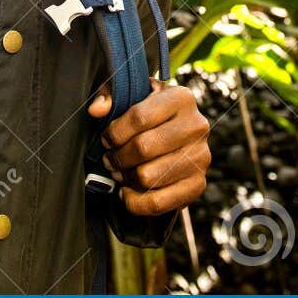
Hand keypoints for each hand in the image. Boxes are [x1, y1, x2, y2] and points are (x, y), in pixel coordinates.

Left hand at [89, 82, 209, 215]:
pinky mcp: (198, 184)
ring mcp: (200, 157)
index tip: (106, 139)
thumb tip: (96, 110)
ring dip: (126, 177)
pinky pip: (158, 203)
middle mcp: (196, 126)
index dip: (114, 133)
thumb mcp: (131, 94)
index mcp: (181, 98)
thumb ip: (109, 94)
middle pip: (143, 148)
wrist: (177, 135)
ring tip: (120, 171)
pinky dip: (135, 202)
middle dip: (118, 157)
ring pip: (147, 176)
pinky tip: (128, 191)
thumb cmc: (149, 113)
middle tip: (110, 158)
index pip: (139, 118)